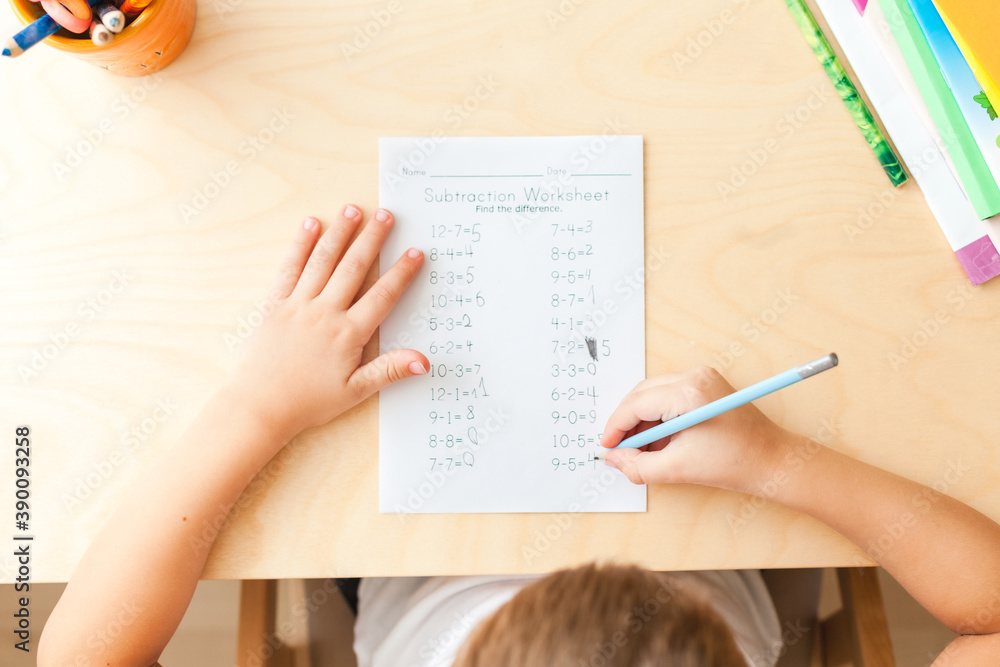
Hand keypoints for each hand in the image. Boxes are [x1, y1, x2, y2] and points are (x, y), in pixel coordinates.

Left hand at [223, 205, 427, 440]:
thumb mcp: (355, 391)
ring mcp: (298, 305)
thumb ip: (390, 371)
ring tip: (353, 209)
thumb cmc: (307, 402)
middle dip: (372, 239)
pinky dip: (300, 245)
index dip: (401, 273)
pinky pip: (290, 268)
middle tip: (387, 215)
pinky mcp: (275, 304)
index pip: (382, 296)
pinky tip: (310, 225)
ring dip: (340, 233)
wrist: (259, 406)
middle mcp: (324, 313)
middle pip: (354, 268)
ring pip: (323, 261)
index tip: (415, 253)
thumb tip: (424, 361)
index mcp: (348, 334)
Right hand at [600, 367, 799, 493]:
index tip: (606, 447)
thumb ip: (639, 466)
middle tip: (620, 450)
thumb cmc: (736, 463)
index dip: (616, 427)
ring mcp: (702, 378)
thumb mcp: (678, 469)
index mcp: (689, 392)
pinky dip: (658, 418)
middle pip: (642, 395)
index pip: (636, 404)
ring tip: (641, 451)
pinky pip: (669, 397)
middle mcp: (694, 376)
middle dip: (627, 423)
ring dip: (642, 422)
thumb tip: (614, 459)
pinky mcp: (707, 385)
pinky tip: (659, 443)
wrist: (774, 461)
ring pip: (653, 395)